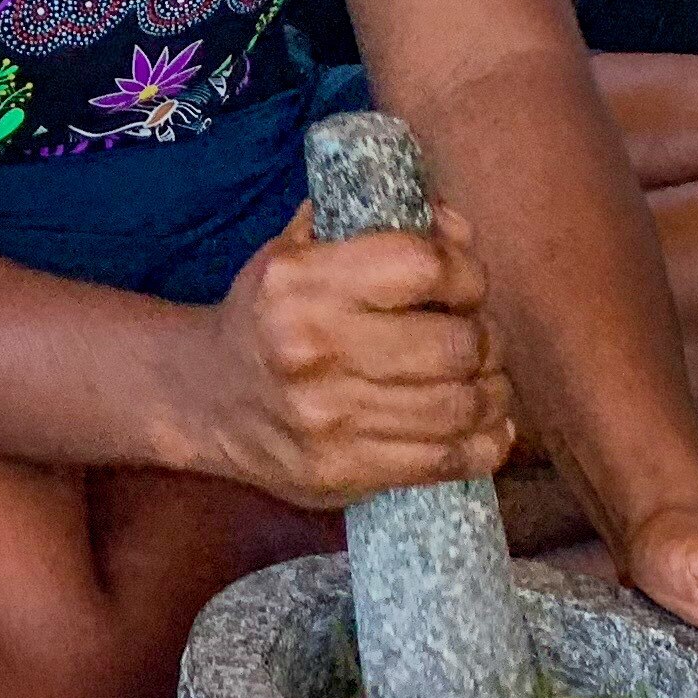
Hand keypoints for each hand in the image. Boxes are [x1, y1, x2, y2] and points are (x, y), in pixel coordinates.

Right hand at [178, 206, 515, 508]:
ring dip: (492, 391)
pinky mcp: (344, 470)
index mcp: (302, 283)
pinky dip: (485, 444)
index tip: (465, 282)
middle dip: (486, 337)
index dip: (466, 271)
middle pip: (456, 343)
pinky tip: (485, 428)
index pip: (426, 267)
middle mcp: (315, 350)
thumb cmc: (266, 316)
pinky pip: (448, 460)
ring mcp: (330, 418)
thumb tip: (456, 228)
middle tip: (478, 337)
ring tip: (485, 380)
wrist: (205, 397)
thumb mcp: (296, 251)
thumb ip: (373, 228)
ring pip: (462, 405)